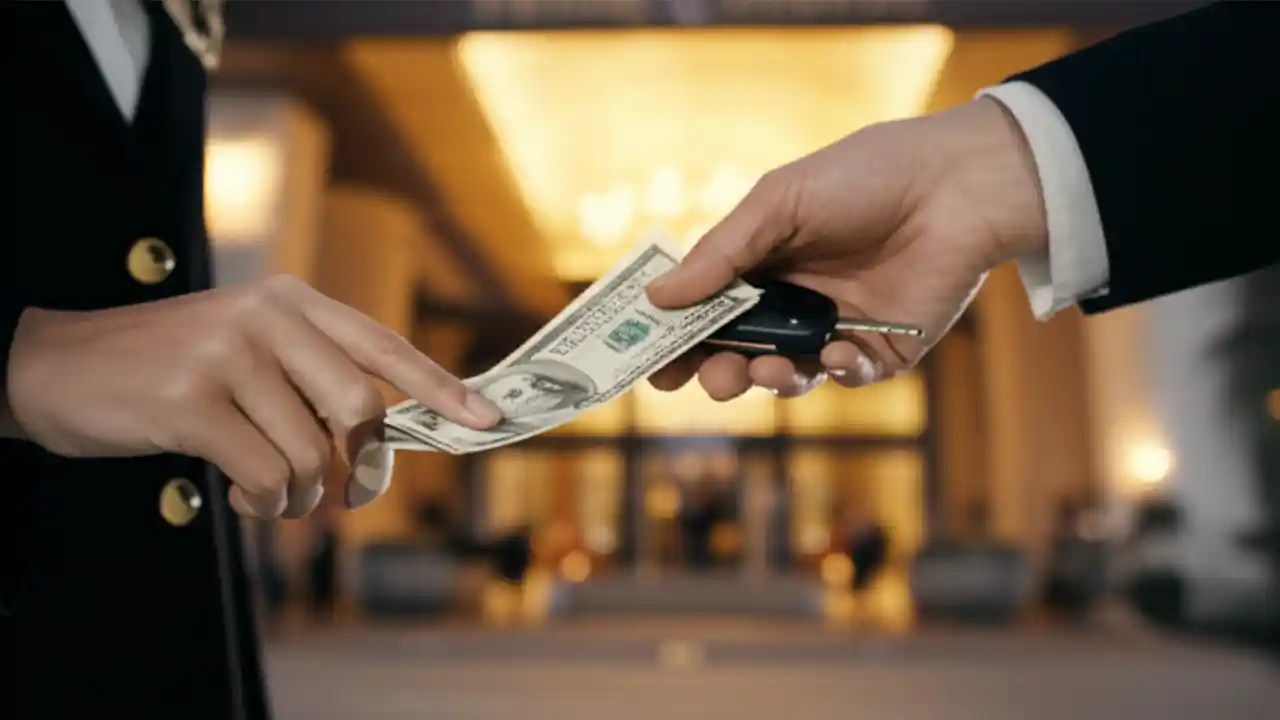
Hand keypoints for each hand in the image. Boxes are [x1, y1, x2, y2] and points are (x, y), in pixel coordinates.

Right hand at [3, 274, 501, 517]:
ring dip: (300, 493)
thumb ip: (310, 376)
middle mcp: (267, 318)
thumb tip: (381, 435)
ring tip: (271, 491)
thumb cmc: (167, 367)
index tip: (487, 417)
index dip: (441, 387)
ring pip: (310, 452)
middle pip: (357, 406)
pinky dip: (263, 503)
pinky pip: (266, 476)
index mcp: (291, 301)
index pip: (384, 346)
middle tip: (342, 491)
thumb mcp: (246, 348)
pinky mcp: (193, 401)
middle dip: (358, 462)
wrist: (57, 365)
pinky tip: (236, 492)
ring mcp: (229, 356)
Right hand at [646, 98, 1046, 398]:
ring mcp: (835, 328)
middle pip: (738, 352)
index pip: (706, 310)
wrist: (956, 185)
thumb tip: (656, 296)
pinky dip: (835, 371)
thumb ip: (719, 254)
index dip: (677, 338)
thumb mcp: (777, 203)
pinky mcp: (881, 350)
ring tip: (762, 371)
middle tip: (707, 378)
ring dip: (766, 381)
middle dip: (716, 371)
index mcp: (761, 262)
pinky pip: (845, 376)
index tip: (651, 362)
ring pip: (785, 375)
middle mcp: (793, 300)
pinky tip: (838, 351)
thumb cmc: (864, 177)